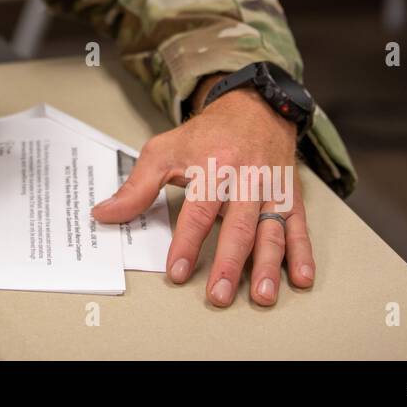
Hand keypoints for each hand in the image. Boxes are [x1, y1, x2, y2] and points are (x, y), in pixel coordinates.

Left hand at [91, 81, 314, 307]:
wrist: (254, 109)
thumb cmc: (207, 135)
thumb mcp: (165, 151)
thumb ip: (137, 187)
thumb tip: (104, 214)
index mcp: (214, 167)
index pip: (198, 211)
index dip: (187, 243)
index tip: (178, 272)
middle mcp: (247, 179)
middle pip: (239, 226)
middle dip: (230, 264)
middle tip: (219, 296)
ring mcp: (272, 190)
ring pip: (272, 231)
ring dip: (269, 266)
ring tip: (263, 297)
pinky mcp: (291, 197)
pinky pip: (299, 227)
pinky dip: (303, 254)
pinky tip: (301, 278)